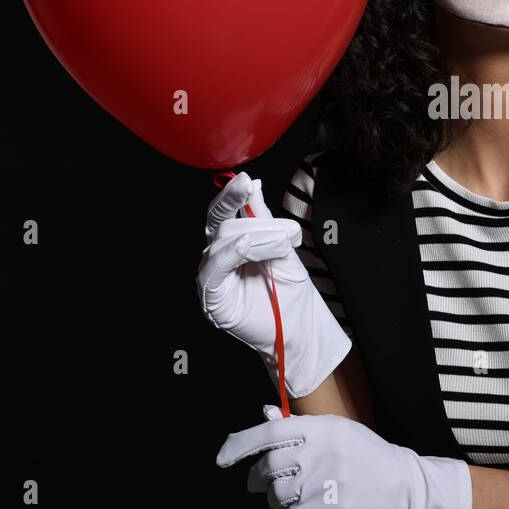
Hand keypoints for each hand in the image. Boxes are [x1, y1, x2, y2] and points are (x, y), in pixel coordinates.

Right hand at [196, 171, 350, 398]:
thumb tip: (253, 185)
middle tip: (287, 235)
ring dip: (256, 238)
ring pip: (222, 242)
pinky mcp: (211, 296)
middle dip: (257, 224)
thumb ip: (264, 219)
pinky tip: (250, 248)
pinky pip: (215, 267)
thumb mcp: (281, 247)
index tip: (245, 180)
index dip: (231, 195)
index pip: (223, 213)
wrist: (298, 327)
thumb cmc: (289, 290)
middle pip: (225, 225)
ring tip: (282, 246)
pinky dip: (233, 253)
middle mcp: (218, 257)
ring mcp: (212, 276)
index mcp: (232, 243)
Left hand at [216, 405, 472, 508]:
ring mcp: (324, 481)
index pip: (269, 433)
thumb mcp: (339, 433)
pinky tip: (319, 506)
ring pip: (278, 494)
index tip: (223, 457)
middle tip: (261, 484)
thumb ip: (301, 426)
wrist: (407, 487)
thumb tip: (266, 414)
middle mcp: (321, 451)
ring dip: (282, 498)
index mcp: (323, 427)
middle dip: (259, 478)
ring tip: (304, 493)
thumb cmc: (370, 459)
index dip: (240, 445)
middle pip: (269, 467)